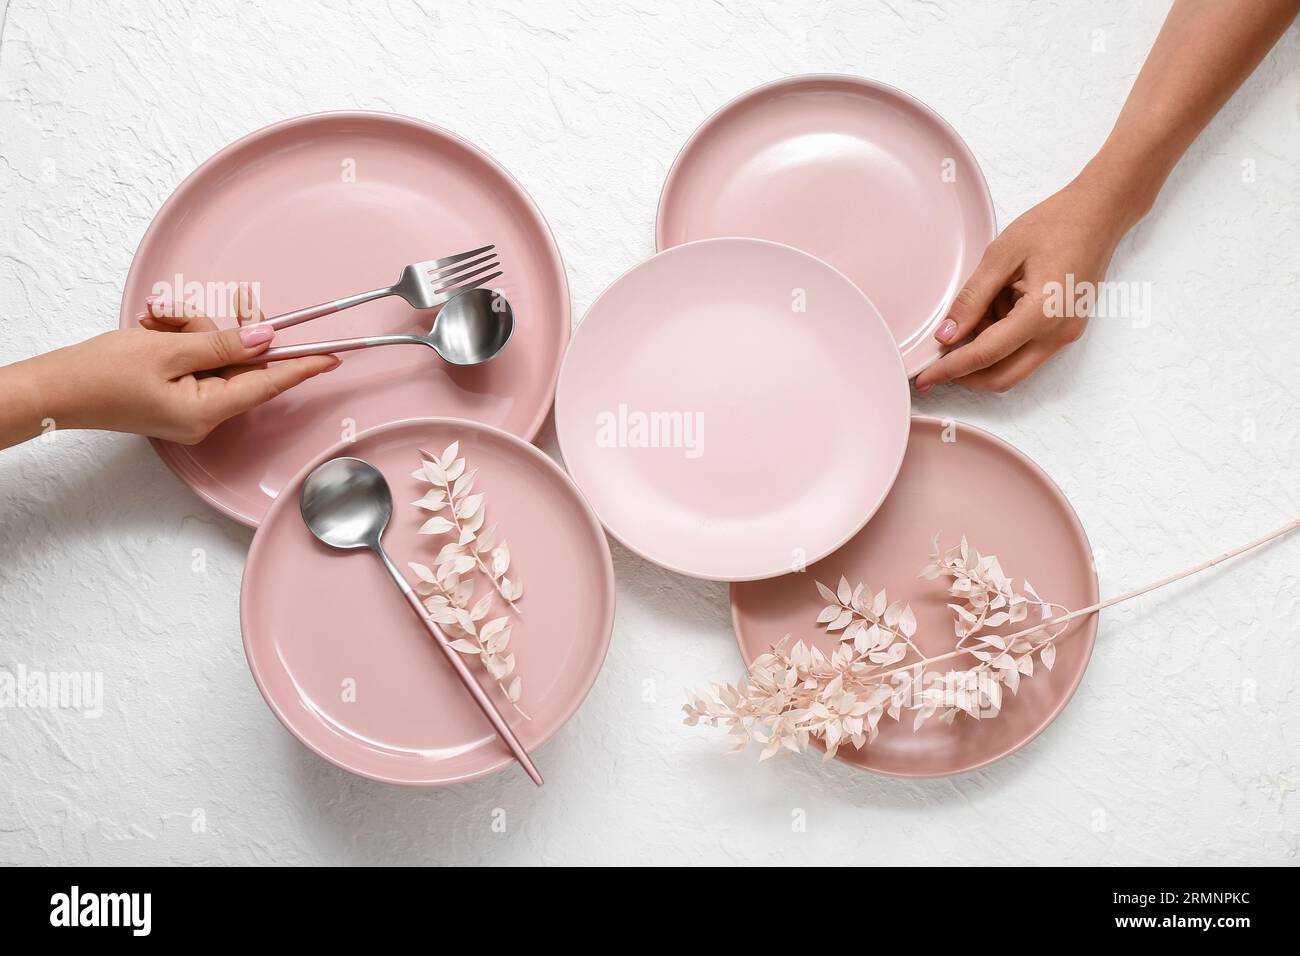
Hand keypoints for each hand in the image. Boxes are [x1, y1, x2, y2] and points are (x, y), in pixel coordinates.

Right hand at [28, 287, 337, 443]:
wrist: (53, 389)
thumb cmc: (100, 374)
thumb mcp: (167, 349)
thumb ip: (222, 344)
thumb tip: (266, 339)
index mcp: (207, 411)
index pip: (268, 384)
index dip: (302, 367)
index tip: (334, 356)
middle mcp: (205, 415)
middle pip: (237, 361)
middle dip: (211, 330)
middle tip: (176, 318)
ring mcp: (190, 406)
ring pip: (213, 353)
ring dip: (186, 330)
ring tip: (152, 325)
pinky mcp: (176, 395)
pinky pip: (194, 359)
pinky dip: (176, 338)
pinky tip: (150, 332)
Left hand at [914, 175, 1132, 392]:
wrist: (1098, 214)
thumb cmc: (1054, 225)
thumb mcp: (1001, 256)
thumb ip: (971, 299)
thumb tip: (946, 335)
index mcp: (1041, 314)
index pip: (985, 356)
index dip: (950, 369)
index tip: (924, 377)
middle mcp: (1057, 334)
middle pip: (1001, 378)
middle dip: (966, 376)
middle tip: (936, 363)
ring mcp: (1064, 335)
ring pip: (1014, 368)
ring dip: (985, 356)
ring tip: (977, 312)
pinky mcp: (1064, 330)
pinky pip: (1026, 351)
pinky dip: (1002, 342)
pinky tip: (996, 308)